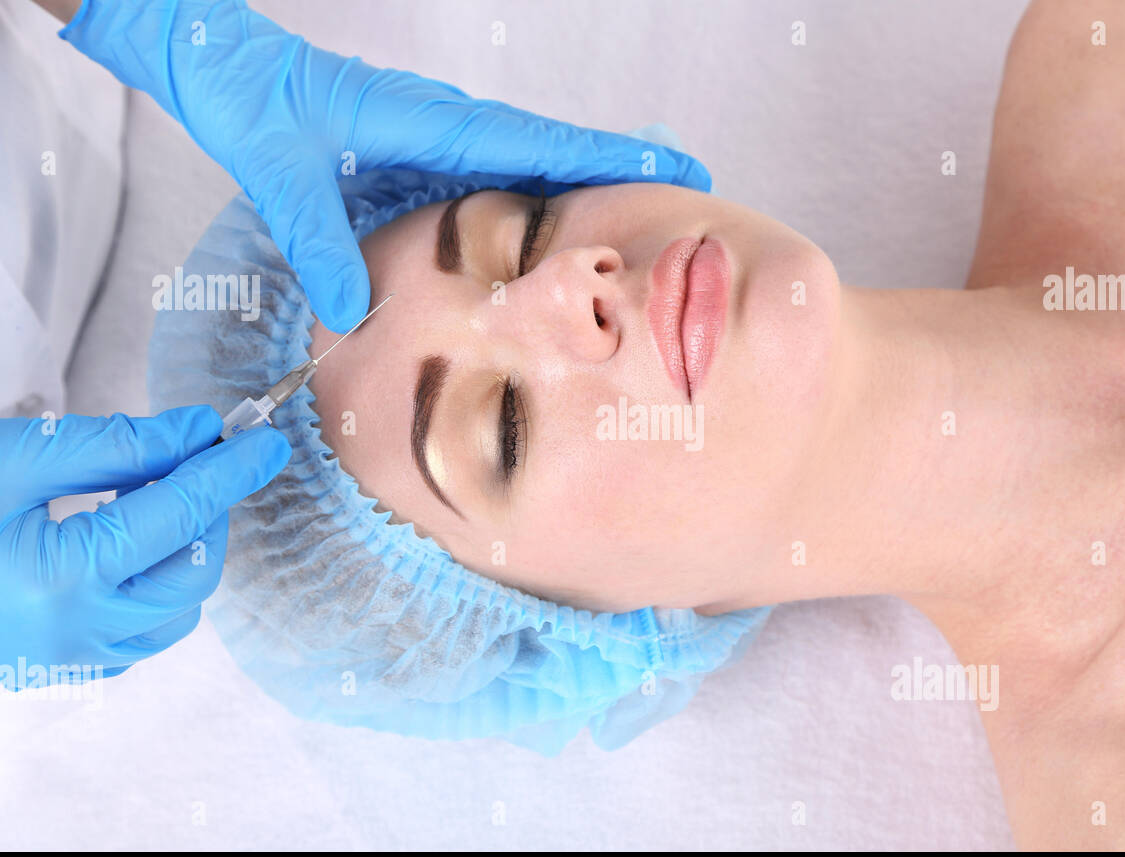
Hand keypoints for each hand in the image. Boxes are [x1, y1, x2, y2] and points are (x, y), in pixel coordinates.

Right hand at [0, 406, 289, 688]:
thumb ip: (117, 446)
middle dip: (205, 513)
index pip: (179, 514)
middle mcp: (77, 634)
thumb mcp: (18, 460)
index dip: (228, 470)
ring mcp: (71, 660)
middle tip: (189, 463)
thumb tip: (199, 432)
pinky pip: (143, 635)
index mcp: (62, 578)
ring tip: (152, 502)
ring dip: (185, 554)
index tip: (264, 439)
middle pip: (193, 571)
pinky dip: (156, 589)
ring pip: (176, 611)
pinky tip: (126, 548)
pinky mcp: (64, 668)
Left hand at [58, 0, 712, 331]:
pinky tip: (554, 221)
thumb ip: (316, 239)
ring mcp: (437, 130)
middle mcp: (444, 121)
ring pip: (529, 155)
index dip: (606, 158)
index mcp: (424, 120)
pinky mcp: (423, 143)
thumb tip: (353, 311)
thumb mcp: (278, 170)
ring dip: (585, 180)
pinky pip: (497, 165)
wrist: (220, 62)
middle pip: (552, 145)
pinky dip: (539, 186)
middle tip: (689, 192)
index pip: (534, 141)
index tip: (672, 168)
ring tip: (641, 214)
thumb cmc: (250, 99)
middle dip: (621, 167)